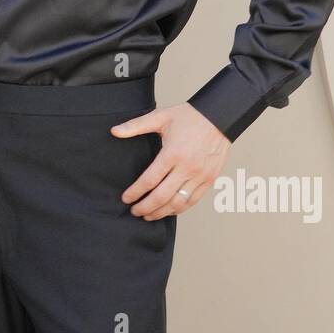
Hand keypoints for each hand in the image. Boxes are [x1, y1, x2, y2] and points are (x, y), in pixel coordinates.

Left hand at [111, 102, 229, 219]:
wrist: (220, 116)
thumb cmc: (190, 116)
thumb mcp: (161, 117)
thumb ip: (135, 125)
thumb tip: (114, 131)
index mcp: (173, 153)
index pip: (150, 180)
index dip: (135, 192)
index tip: (126, 198)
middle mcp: (187, 168)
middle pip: (162, 196)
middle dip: (145, 207)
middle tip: (134, 211)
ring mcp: (200, 176)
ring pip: (178, 203)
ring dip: (161, 212)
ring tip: (148, 215)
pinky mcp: (209, 180)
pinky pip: (193, 201)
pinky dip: (179, 209)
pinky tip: (169, 211)